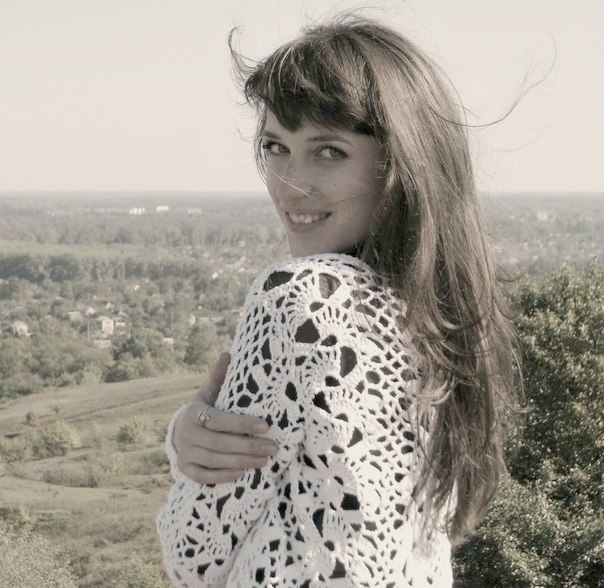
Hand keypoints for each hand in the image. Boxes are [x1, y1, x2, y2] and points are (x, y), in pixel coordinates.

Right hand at [173, 352, 278, 483]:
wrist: (180, 431)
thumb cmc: (204, 409)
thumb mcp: (208, 393)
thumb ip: (218, 376)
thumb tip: (228, 354)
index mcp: (193, 413)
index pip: (220, 420)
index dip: (243, 423)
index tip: (266, 426)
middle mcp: (186, 433)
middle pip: (221, 443)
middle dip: (249, 446)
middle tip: (273, 447)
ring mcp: (185, 453)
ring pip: (216, 460)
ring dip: (243, 461)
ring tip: (265, 460)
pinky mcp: (185, 469)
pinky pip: (205, 476)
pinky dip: (223, 476)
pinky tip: (242, 473)